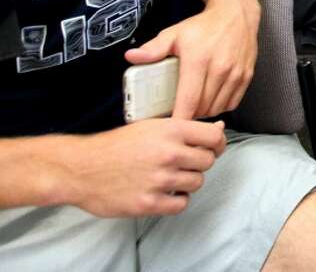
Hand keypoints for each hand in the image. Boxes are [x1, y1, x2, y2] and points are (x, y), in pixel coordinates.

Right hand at [67, 119, 226, 216]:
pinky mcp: (149, 203)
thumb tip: (219, 129)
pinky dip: (176, 200)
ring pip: (197, 182)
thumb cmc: (115, 146)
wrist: (81, 168)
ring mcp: (159, 179)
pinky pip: (181, 204)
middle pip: (208, 161)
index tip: (212, 148)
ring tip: (169, 177)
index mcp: (171, 130)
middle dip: (198, 163)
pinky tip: (164, 192)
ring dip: (187, 181)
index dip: (217, 143)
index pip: (214, 137)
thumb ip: (185, 129)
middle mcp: (168, 154)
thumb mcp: (151, 126)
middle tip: (182, 163)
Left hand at [125, 0, 258, 119]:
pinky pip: (232, 103)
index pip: (189, 101)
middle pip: (202, 108)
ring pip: (217, 108)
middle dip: (189, 115)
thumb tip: (131, 57)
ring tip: (194, 105)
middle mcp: (220, 68)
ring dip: (205, 112)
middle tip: (178, 111)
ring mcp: (236, 73)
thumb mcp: (174, 33)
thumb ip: (153, 49)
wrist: (236, 13)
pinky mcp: (246, 76)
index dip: (179, 118)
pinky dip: (220, 106)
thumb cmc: (204, 26)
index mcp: (199, 60)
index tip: (170, 126)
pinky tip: (211, 99)